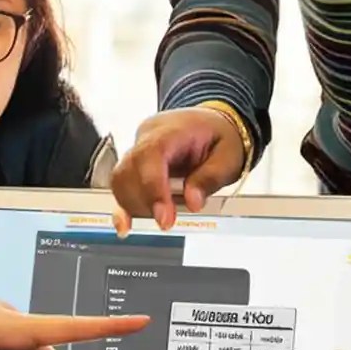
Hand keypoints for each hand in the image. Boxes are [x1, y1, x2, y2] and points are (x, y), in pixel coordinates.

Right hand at [110, 108, 244, 233]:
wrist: (214, 124)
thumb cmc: (220, 136)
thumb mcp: (229, 156)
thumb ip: (210, 178)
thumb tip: (192, 202)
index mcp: (171, 129)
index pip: (150, 155)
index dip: (153, 189)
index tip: (164, 217)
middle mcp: (147, 136)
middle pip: (128, 171)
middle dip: (145, 203)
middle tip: (167, 221)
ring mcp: (138, 150)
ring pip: (121, 181)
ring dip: (137, 206)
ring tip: (164, 214)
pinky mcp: (135, 165)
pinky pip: (122, 186)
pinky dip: (125, 207)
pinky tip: (125, 225)